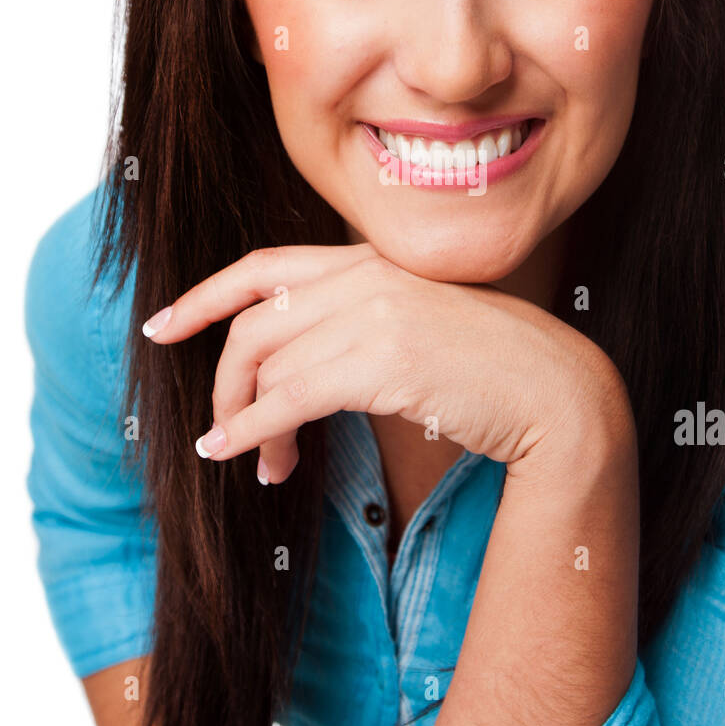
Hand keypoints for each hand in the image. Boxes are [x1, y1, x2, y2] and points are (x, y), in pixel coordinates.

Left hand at [142, 243, 631, 483]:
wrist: (560, 392)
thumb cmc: (495, 368)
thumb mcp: (422, 323)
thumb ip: (363, 321)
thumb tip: (294, 367)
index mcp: (373, 261)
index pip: (265, 267)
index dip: (204, 296)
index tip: (164, 326)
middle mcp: (367, 276)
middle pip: (253, 324)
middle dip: (223, 381)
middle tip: (221, 430)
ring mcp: (375, 314)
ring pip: (266, 364)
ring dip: (242, 420)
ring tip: (253, 464)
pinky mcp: (383, 362)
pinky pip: (289, 398)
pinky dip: (252, 430)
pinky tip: (243, 456)